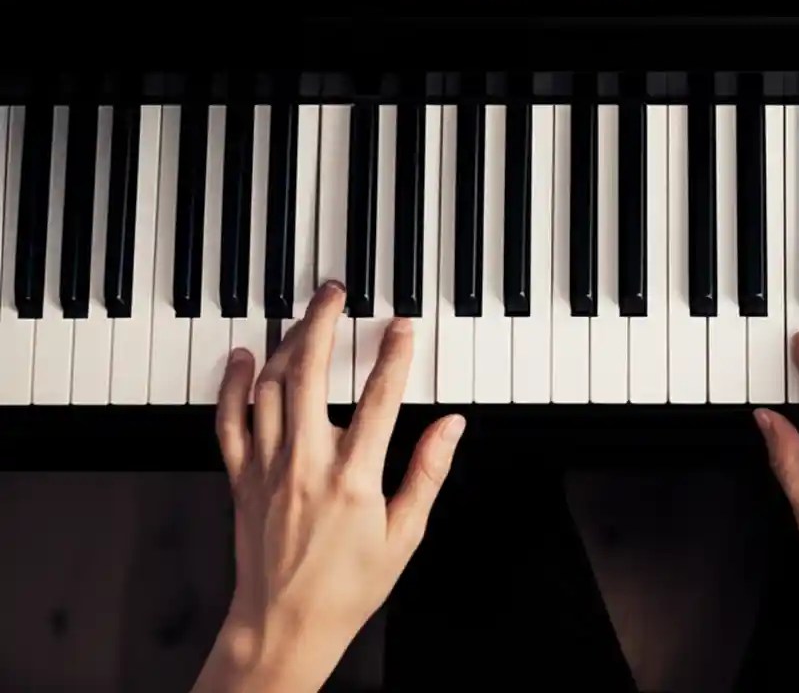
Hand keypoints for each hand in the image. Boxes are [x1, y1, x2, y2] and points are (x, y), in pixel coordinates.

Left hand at [192, 281, 465, 692]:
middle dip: (324, 323)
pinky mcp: (241, 479)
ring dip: (287, 344)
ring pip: (270, 388)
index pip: (379, 398)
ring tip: (305, 317)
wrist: (284, 624)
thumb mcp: (405, 535)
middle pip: (310, 374)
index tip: (402, 326)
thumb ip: (427, 473)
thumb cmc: (347, 587)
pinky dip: (233, 384)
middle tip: (336, 293)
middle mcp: (306, 464)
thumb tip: (451, 427)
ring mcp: (268, 468)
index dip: (394, 355)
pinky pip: (229, 421)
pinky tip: (243, 358)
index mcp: (354, 479)